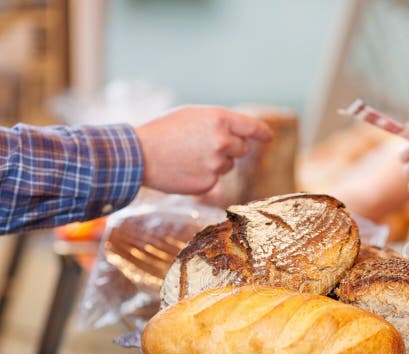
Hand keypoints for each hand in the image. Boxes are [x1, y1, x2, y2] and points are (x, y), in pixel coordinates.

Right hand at [135, 106, 271, 194]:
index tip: (268, 136)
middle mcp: (223, 142)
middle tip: (203, 146)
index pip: (251, 127)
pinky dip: (203, 177)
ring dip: (215, 163)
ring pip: (228, 166)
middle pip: (242, 149)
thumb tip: (237, 135)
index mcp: (219, 119)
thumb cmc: (163, 131)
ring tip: (188, 157)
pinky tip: (184, 170)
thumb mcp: (192, 116)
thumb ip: (218, 123)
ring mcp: (217, 164)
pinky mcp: (208, 183)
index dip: (262, 132)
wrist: (140, 155)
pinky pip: (215, 181)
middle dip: (230, 148)